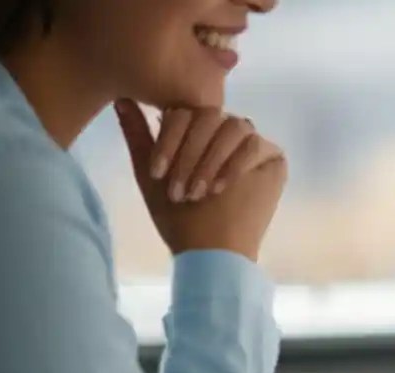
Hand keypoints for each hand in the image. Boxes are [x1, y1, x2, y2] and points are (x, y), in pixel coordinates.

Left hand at [115, 100, 287, 261]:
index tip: (157, 173)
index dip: (170, 139)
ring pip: (233, 126)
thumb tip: (120, 98)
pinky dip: (235, 166)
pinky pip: (255, 144)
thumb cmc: (179, 218)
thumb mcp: (150, 175)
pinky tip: (220, 189)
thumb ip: (138, 136)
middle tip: (180, 190)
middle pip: (209, 117)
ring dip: (211, 160)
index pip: (184, 113)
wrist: (210, 252)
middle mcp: (225, 132)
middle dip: (190, 153)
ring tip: (199, 192)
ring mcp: (251, 143)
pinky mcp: (273, 158)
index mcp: (197, 131)